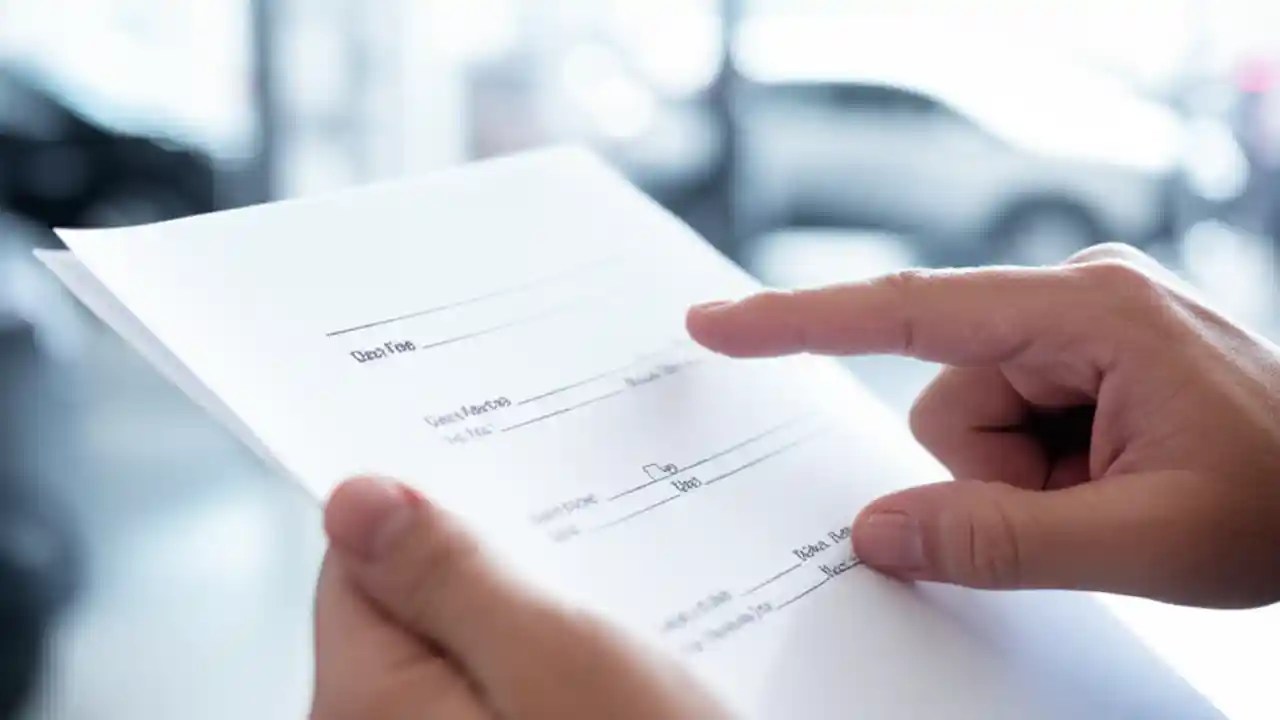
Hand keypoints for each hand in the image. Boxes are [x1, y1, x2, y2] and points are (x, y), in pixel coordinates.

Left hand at [311, 476, 728, 719]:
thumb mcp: (558, 660)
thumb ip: (447, 577)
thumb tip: (355, 499)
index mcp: (361, 708)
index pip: (356, 564)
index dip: (429, 515)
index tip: (508, 487)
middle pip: (408, 617)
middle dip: (492, 577)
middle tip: (584, 558)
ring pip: (456, 664)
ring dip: (527, 632)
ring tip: (611, 618)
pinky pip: (488, 711)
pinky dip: (540, 685)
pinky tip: (606, 684)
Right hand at [688, 244, 1279, 607]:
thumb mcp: (1146, 541)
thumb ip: (1000, 544)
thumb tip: (876, 532)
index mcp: (1090, 312)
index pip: (910, 315)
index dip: (799, 322)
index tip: (716, 324)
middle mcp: (1074, 300)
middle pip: (947, 402)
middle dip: (995, 476)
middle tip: (1088, 506)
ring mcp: (1078, 328)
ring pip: (971, 425)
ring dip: (1020, 481)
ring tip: (1111, 493)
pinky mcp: (1082, 357)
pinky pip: (1007, 426)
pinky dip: (1039, 473)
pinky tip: (1109, 476)